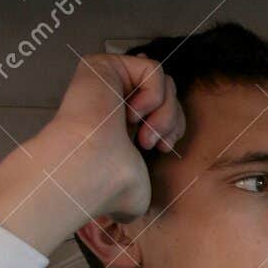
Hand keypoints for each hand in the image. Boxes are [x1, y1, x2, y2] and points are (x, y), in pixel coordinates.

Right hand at [0, 54, 185, 253]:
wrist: (92, 171)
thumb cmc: (110, 185)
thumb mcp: (141, 185)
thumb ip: (142, 179)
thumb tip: (129, 202)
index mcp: (122, 125)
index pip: (165, 112)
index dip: (175, 128)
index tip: (160, 149)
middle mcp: (114, 101)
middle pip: (170, 93)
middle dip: (172, 120)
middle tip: (152, 143)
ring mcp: (107, 81)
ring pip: (164, 81)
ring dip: (165, 112)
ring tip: (143, 133)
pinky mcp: (102, 65)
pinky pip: (152, 68)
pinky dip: (154, 94)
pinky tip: (133, 113)